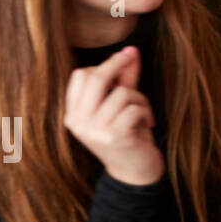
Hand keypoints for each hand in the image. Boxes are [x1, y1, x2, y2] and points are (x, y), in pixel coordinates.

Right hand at [64, 46, 163, 185]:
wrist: (135, 171)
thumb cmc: (129, 134)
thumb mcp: (122, 105)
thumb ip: (124, 78)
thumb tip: (131, 49)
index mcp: (74, 114)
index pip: (80, 76)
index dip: (104, 63)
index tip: (123, 58)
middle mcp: (79, 122)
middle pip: (96, 78)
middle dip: (118, 63)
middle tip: (132, 57)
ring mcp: (94, 130)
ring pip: (122, 93)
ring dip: (140, 99)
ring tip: (142, 114)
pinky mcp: (113, 136)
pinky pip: (134, 108)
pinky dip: (146, 112)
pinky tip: (146, 125)